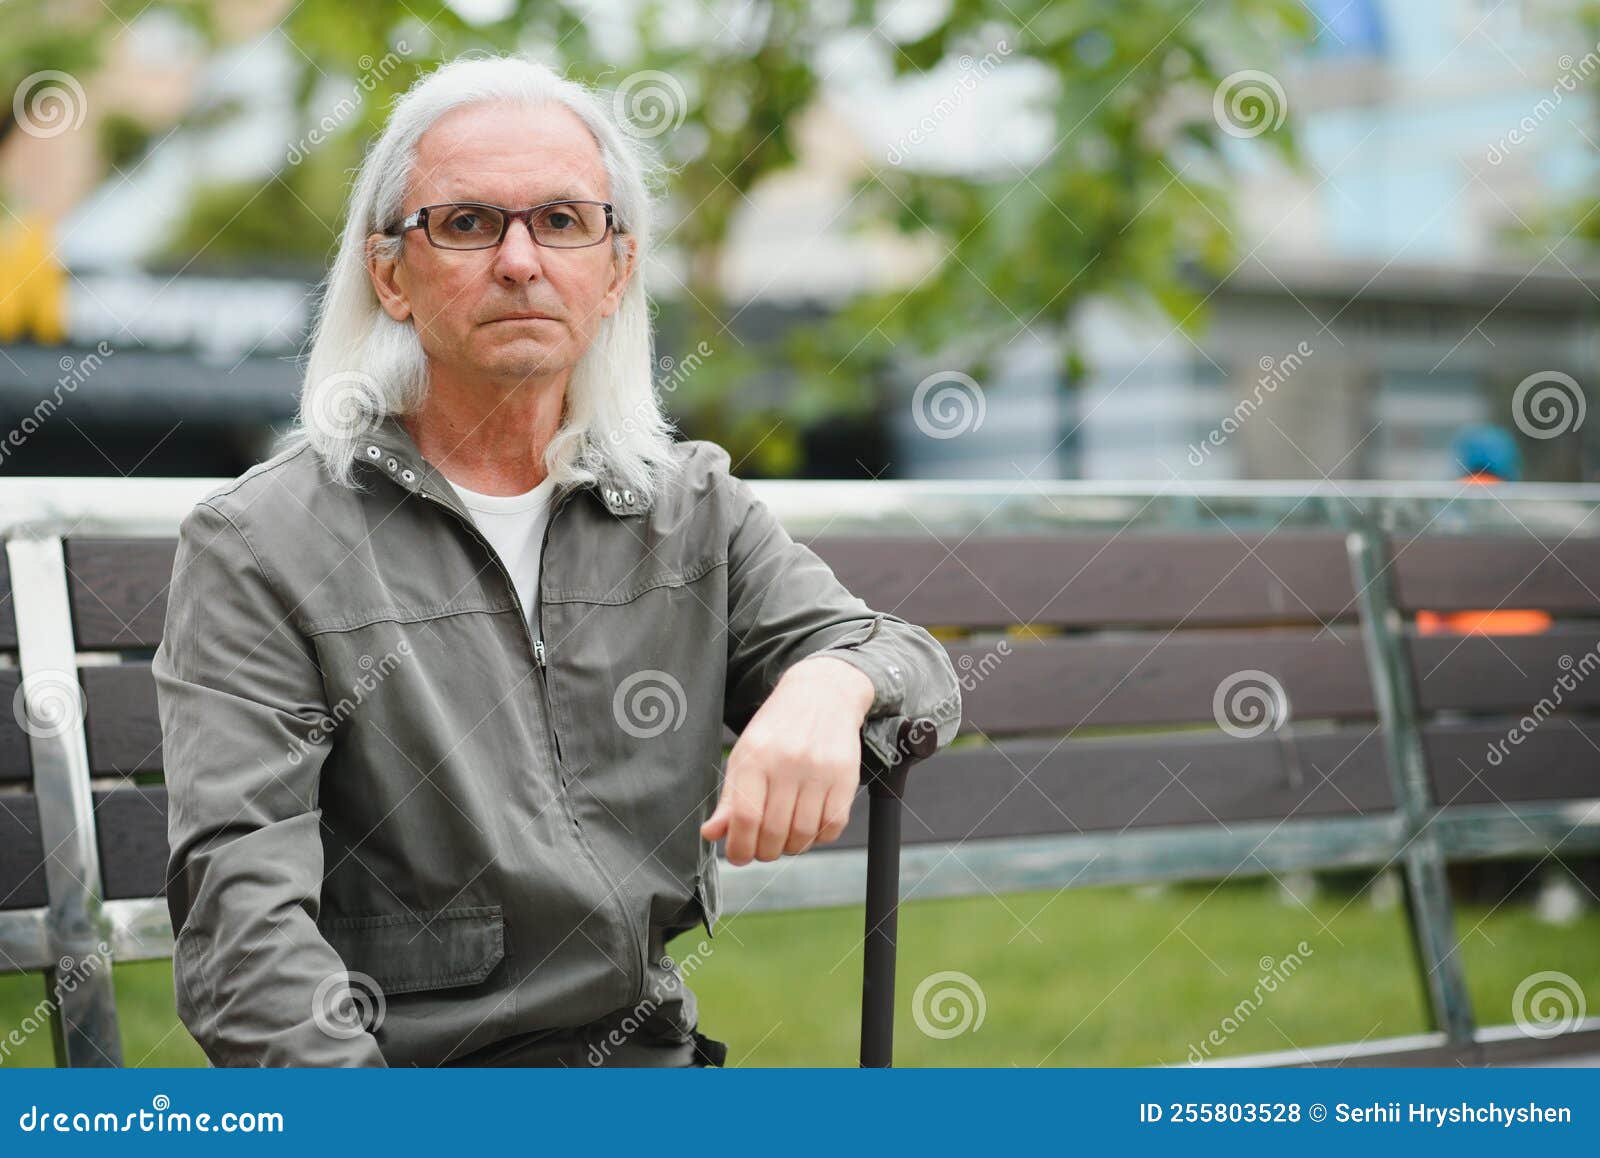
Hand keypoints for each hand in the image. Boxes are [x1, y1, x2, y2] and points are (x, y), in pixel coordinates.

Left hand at [701, 655, 874, 865]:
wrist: (822, 694)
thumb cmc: (779, 728)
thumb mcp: (745, 755)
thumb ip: (730, 799)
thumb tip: (712, 834)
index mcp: (755, 757)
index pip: (745, 817)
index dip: (740, 848)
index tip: (739, 856)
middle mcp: (788, 762)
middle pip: (773, 832)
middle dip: (764, 851)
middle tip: (762, 849)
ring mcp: (819, 770)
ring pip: (803, 834)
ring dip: (791, 848)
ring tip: (785, 839)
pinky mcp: (846, 777)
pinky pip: (832, 826)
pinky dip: (818, 838)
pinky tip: (809, 828)